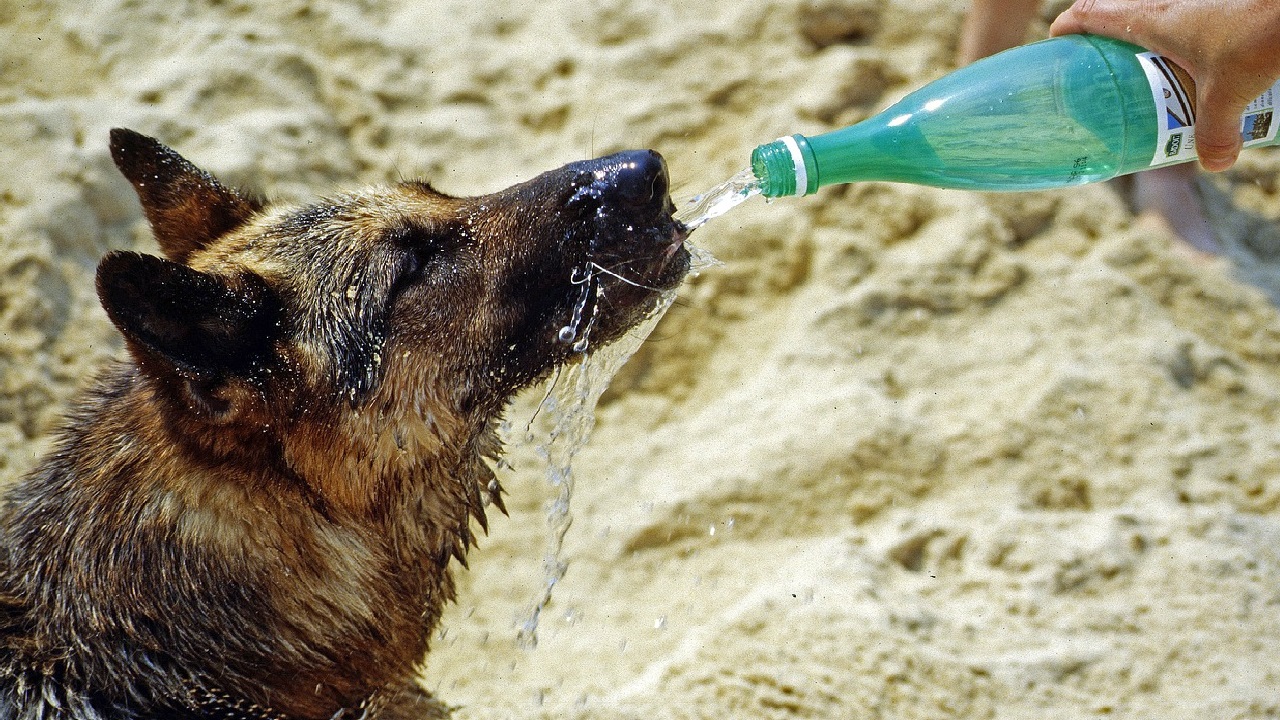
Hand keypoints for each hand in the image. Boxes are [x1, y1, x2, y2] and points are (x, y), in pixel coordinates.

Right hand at [1051, 0, 1279, 170]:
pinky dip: (1179, 32)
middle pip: (1117, 12)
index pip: (1090, 12)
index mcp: (1151, 18)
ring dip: (1145, 35)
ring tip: (1151, 68)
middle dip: (1105, 38)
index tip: (1058, 45)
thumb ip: (1215, 131)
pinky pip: (1184, 14)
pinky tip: (1198, 54)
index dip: (1068, 26)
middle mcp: (1166, 1)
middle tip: (1105, 70)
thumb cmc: (1258, 32)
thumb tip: (1214, 164)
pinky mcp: (1216, 2)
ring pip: (1152, 13)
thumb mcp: (1231, 91)